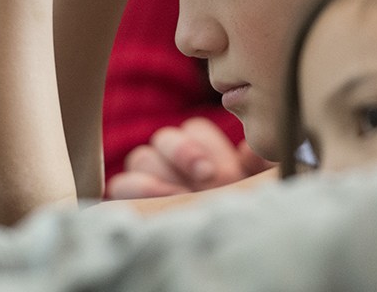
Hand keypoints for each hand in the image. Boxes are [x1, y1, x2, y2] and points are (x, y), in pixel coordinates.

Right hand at [107, 118, 275, 198]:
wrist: (218, 245)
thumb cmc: (235, 209)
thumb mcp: (253, 188)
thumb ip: (256, 166)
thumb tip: (249, 150)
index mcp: (203, 150)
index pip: (195, 130)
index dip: (203, 145)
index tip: (214, 170)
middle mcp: (173, 159)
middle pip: (165, 138)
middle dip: (184, 155)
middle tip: (205, 177)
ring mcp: (149, 177)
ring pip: (142, 158)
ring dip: (162, 176)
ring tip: (180, 197)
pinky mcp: (129, 199)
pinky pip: (120, 184)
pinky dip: (136, 191)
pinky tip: (157, 205)